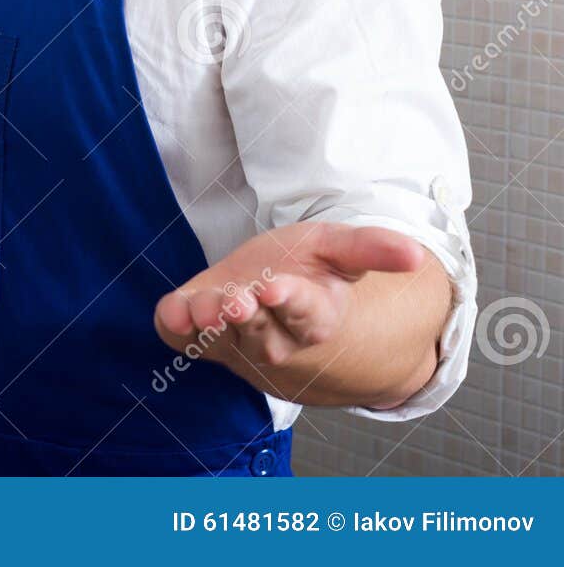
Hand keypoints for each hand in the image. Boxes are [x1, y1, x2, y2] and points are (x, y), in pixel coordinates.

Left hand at [153, 221, 436, 404]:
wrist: (275, 302)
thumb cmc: (311, 273)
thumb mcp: (340, 252)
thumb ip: (371, 249)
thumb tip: (416, 254)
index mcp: (313, 315)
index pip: (305, 314)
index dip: (290, 303)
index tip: (276, 288)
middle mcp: (273, 336)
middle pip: (261, 333)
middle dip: (247, 317)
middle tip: (236, 300)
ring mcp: (232, 340)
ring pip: (222, 340)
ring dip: (210, 324)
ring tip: (204, 307)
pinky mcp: (198, 334)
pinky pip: (181, 338)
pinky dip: (173, 327)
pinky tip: (171, 311)